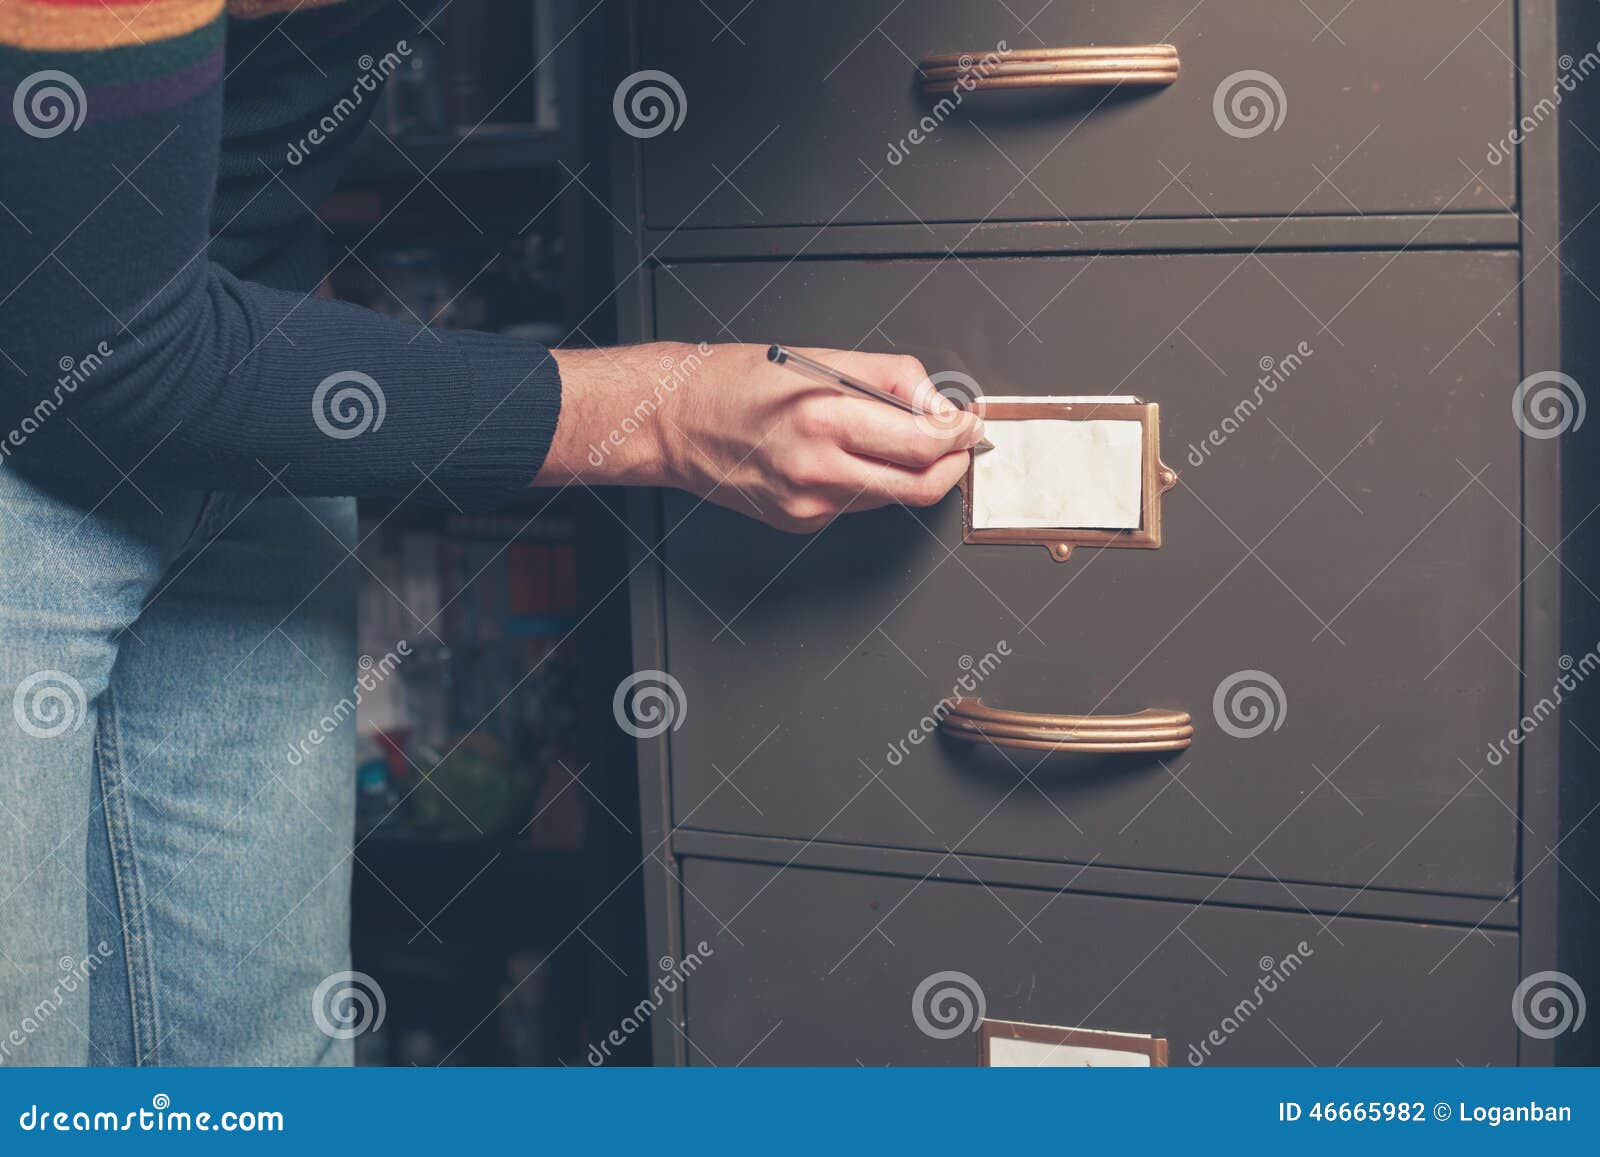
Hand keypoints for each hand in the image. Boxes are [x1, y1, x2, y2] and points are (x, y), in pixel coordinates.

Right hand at [542, 342, 986, 532]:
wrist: (675, 422)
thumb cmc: (735, 383)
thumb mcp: (817, 357)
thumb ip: (888, 379)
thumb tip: (936, 403)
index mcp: (826, 419)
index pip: (924, 444)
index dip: (959, 435)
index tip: (968, 422)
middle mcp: (818, 470)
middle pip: (920, 488)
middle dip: (952, 467)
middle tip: (960, 445)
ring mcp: (809, 505)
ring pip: (890, 499)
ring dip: (910, 473)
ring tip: (903, 440)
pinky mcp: (800, 523)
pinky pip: (855, 505)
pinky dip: (868, 481)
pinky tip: (846, 457)